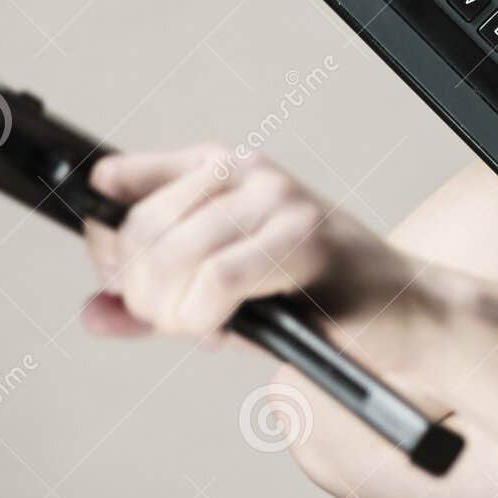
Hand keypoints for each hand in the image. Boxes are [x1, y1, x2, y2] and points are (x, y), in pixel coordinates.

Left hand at [81, 145, 432, 370]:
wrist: (405, 316)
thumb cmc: (318, 303)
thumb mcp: (221, 299)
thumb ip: (158, 300)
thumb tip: (92, 312)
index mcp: (223, 168)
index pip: (123, 181)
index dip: (106, 241)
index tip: (120, 282)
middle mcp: (248, 173)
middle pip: (144, 226)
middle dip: (141, 290)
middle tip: (168, 322)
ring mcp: (279, 201)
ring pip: (176, 255)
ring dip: (171, 311)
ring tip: (198, 328)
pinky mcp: (304, 241)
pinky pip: (217, 281)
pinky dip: (203, 317)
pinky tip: (220, 329)